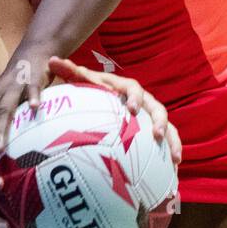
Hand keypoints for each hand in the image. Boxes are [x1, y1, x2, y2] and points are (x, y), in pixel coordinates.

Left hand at [47, 56, 181, 164]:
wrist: (104, 99)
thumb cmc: (92, 91)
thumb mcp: (82, 81)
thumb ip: (70, 72)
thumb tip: (51, 59)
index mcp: (125, 88)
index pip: (132, 89)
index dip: (134, 98)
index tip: (132, 109)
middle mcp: (142, 100)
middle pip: (156, 108)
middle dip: (158, 121)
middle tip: (155, 134)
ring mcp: (150, 115)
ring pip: (167, 125)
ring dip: (172, 140)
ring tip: (175, 158)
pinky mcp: (154, 129)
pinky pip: (169, 139)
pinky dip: (173, 150)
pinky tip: (175, 168)